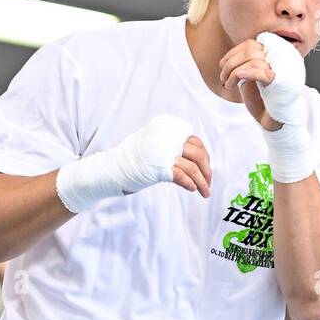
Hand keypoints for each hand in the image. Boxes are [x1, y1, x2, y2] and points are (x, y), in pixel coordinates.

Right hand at [56, 114, 209, 211]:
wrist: (110, 169)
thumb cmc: (133, 160)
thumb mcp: (155, 145)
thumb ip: (173, 146)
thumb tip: (197, 159)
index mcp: (168, 127)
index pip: (195, 141)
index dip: (204, 157)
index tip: (206, 169)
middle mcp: (167, 136)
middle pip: (198, 153)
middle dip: (207, 170)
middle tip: (208, 183)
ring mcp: (163, 151)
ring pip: (194, 167)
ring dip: (202, 182)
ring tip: (204, 193)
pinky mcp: (160, 167)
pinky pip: (183, 176)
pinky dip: (191, 184)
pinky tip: (192, 190)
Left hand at [220, 38, 277, 126]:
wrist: (271, 119)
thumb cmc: (260, 100)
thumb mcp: (248, 78)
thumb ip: (243, 65)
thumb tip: (227, 59)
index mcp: (270, 55)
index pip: (249, 44)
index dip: (233, 53)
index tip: (222, 65)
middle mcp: (276, 59)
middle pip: (249, 49)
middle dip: (230, 62)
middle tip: (223, 77)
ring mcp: (278, 69)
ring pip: (253, 59)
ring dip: (233, 71)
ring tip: (228, 84)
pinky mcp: (278, 82)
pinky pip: (261, 71)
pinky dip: (246, 72)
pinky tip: (236, 79)